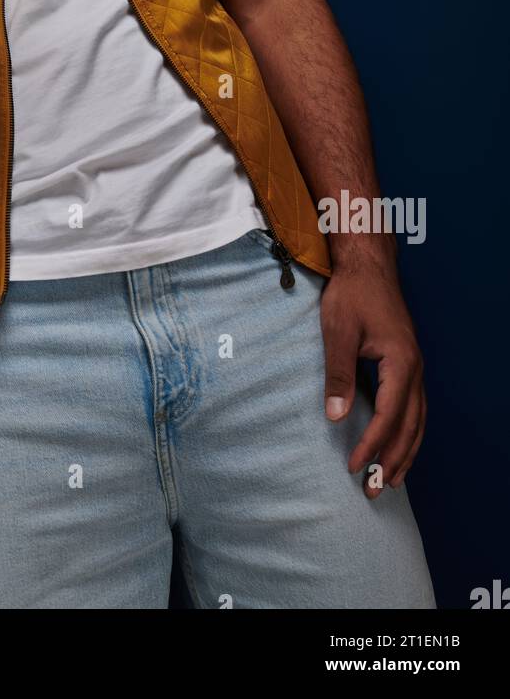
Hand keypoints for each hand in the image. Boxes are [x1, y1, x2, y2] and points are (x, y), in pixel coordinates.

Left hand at [320, 258, 425, 497]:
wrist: (368, 264)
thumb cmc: (352, 294)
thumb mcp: (338, 332)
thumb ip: (338, 375)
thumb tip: (337, 417)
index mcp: (401, 363)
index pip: (389, 417)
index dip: (372, 446)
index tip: (356, 468)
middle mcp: (415, 369)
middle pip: (411, 426)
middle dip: (394, 461)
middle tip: (377, 490)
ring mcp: (415, 365)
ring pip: (418, 419)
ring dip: (406, 451)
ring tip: (393, 479)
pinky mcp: (408, 362)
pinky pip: (415, 406)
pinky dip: (409, 431)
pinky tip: (399, 442)